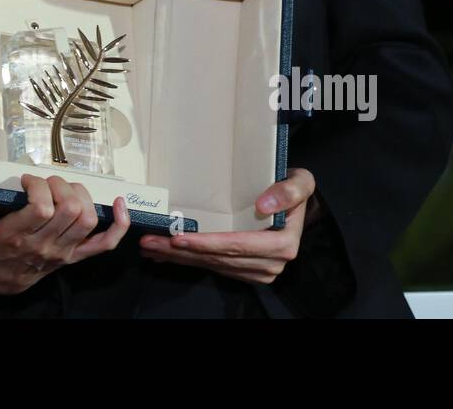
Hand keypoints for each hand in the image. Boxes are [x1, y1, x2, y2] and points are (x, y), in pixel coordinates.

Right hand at [0, 173, 129, 294]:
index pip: (41, 207)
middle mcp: (44, 245)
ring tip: (65, 188)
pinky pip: (104, 244)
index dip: (38, 185)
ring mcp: (63, 252)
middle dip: (60, 185)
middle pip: (70, 209)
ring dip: (81, 195)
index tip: (27, 179)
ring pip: (87, 219)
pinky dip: (118, 225)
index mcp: (16, 237)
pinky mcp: (74, 256)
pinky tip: (118, 205)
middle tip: (46, 182)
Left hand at [137, 167, 316, 282]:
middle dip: (182, 252)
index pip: (237, 245)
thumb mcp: (301, 182)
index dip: (207, 243)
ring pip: (211, 264)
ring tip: (150, 246)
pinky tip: (165, 254)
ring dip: (179, 258)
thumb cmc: (296, 189)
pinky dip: (188, 259)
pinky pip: (213, 265)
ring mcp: (256, 270)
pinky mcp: (244, 270)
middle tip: (150, 241)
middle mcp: (269, 263)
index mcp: (281, 245)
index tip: (180, 238)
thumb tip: (263, 205)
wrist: (299, 204)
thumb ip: (288, 191)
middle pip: (218, 259)